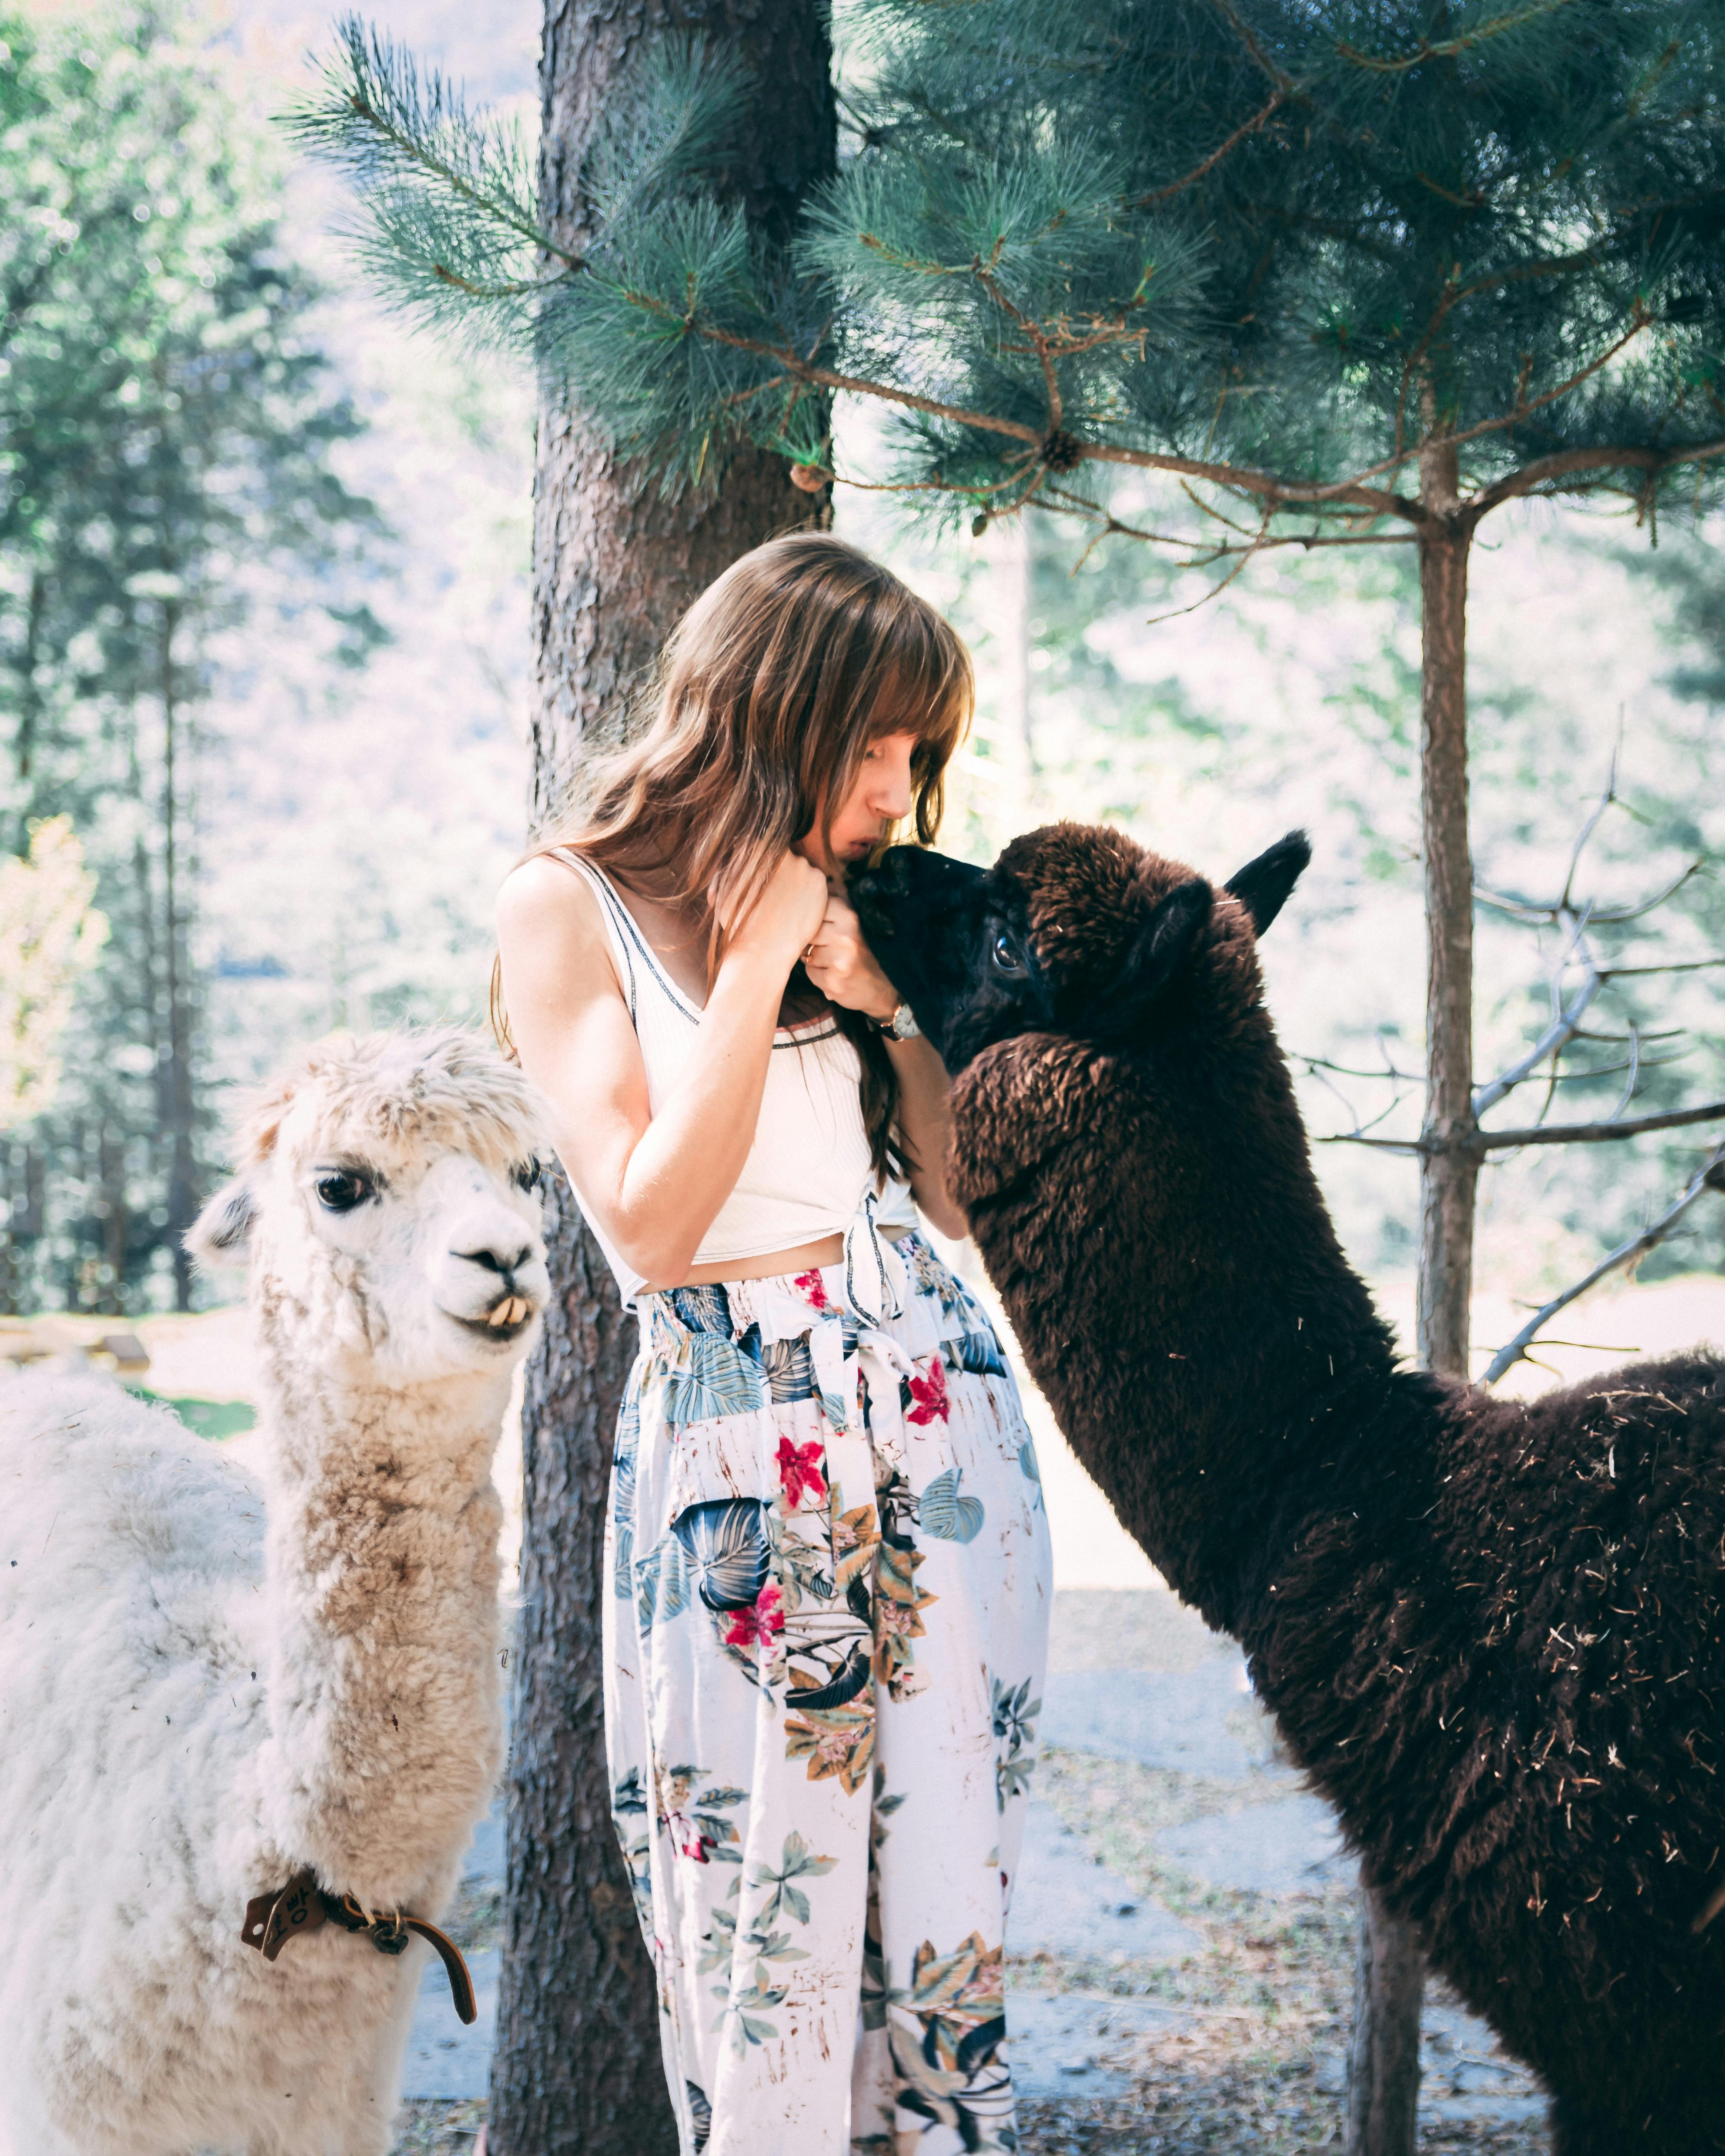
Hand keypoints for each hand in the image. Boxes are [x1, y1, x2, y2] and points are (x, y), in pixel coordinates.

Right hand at [720, 850, 829, 973]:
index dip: (761, 868)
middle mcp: (782, 851)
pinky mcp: (819, 880)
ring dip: (793, 883)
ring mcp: (803, 864)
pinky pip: (813, 882)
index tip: (761, 883)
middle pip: (783, 857)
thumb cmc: (738, 922)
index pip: (761, 848)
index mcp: (755, 848)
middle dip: (778, 874)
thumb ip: (736, 866)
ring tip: (784, 906)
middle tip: (773, 897)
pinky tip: (797, 909)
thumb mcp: (726, 888)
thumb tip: (741, 849)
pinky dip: (808, 893)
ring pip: (799, 869)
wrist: (762, 950)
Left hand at [803, 884, 899, 1022]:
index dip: (817, 920)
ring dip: (816, 959)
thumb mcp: (857, 921)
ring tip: (836, 961)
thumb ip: (837, 902)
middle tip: (831, 947)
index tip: (828, 927)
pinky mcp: (833, 982)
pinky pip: (810, 972)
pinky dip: (819, 975)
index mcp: (850, 916)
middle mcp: (845, 936)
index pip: (815, 909)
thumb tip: (814, 880)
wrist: (885, 988)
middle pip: (807, 932)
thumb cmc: (866, 950)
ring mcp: (839, 960)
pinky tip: (836, 975)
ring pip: (806, 953)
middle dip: (815, 940)